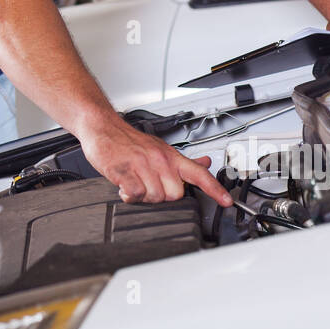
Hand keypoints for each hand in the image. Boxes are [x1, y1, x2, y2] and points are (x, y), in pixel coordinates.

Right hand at [80, 118, 232, 206]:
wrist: (103, 126)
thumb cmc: (129, 141)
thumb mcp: (160, 148)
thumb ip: (183, 161)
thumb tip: (205, 163)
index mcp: (171, 155)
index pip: (199, 173)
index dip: (215, 189)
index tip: (227, 202)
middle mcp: (160, 159)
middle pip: (176, 194)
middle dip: (162, 197)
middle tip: (149, 187)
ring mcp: (142, 165)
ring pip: (155, 197)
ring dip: (144, 197)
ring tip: (136, 185)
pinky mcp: (125, 171)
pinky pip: (136, 194)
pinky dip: (130, 196)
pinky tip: (125, 188)